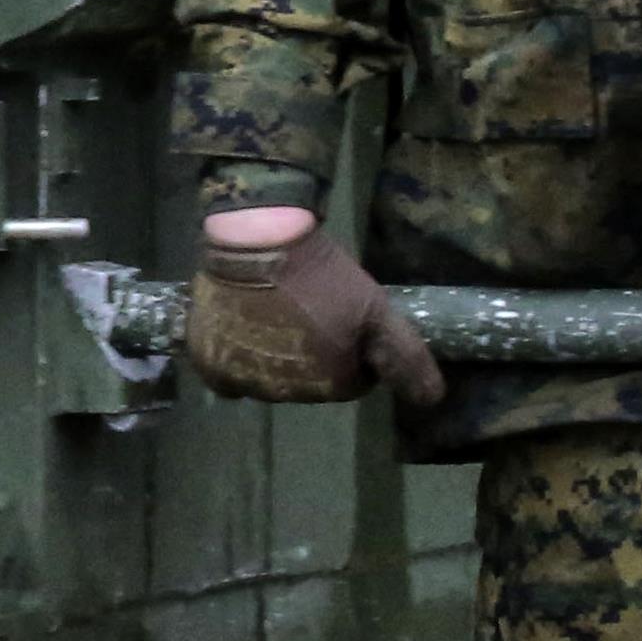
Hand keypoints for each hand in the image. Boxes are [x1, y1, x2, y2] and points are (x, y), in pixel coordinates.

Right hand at [180, 208, 446, 408]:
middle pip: (307, 384)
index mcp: (329, 384)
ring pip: (267, 379)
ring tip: (274, 313)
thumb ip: (404, 358)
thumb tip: (432, 400)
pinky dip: (235, 358)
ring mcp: (245, 381)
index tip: (342, 318)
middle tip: (306, 312)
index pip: (349, 383)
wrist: (259, 240)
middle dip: (312, 356)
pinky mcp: (210, 364)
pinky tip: (243, 328)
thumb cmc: (322, 273)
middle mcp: (286, 393)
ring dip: (273, 357)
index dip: (351, 351)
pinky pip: (228, 375)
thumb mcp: (375, 308)